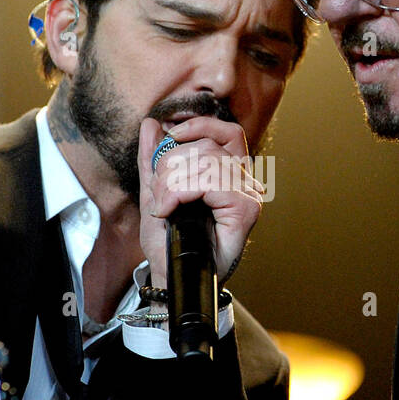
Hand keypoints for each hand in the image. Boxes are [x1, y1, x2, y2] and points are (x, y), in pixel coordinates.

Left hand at [137, 117, 266, 288]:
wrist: (172, 275)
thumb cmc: (169, 242)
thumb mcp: (154, 193)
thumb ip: (153, 160)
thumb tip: (151, 124)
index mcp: (228, 174)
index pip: (227, 132)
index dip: (198, 126)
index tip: (171, 136)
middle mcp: (244, 182)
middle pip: (208, 146)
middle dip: (171, 164)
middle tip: (158, 195)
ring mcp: (247, 195)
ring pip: (207, 161)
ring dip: (171, 182)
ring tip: (162, 206)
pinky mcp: (245, 209)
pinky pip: (211, 182)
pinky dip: (180, 192)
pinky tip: (169, 209)